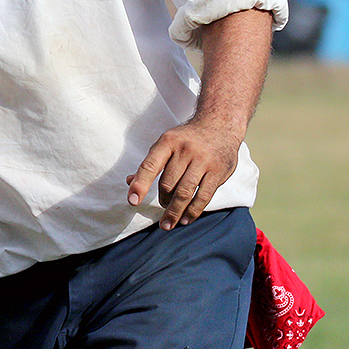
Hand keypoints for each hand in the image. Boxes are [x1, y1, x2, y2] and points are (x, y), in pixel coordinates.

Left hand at [126, 119, 241, 230]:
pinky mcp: (218, 171)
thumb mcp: (166, 143)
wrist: (219, 125)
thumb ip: (150, 163)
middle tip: (162, 206)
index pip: (150, 166)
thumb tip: (130, 182)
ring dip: (174, 212)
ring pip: (185, 193)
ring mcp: (203, 161)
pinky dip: (193, 211)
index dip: (140, 185)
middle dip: (162, 200)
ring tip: (168, 223)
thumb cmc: (186, 139)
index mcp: (168, 142)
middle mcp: (186, 150)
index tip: (133, 202)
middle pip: (168, 184)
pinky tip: (186, 219)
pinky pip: (203, 196)